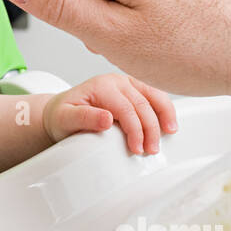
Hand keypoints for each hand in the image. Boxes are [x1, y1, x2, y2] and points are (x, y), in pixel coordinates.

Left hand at [43, 73, 177, 152]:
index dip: (135, 130)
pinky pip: (155, 95)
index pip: (126, 108)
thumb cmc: (63, 116)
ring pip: (154, 95)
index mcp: (102, 86)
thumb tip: (107, 119)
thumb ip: (84, 118)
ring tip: (170, 133)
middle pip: (143, 103)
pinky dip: (164, 108)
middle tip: (151, 150)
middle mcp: (116, 81)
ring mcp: (127, 83)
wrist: (60, 111)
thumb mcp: (64, 119)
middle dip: (151, 129)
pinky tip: (169, 122)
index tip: (137, 149)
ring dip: (165, 115)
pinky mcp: (134, 88)